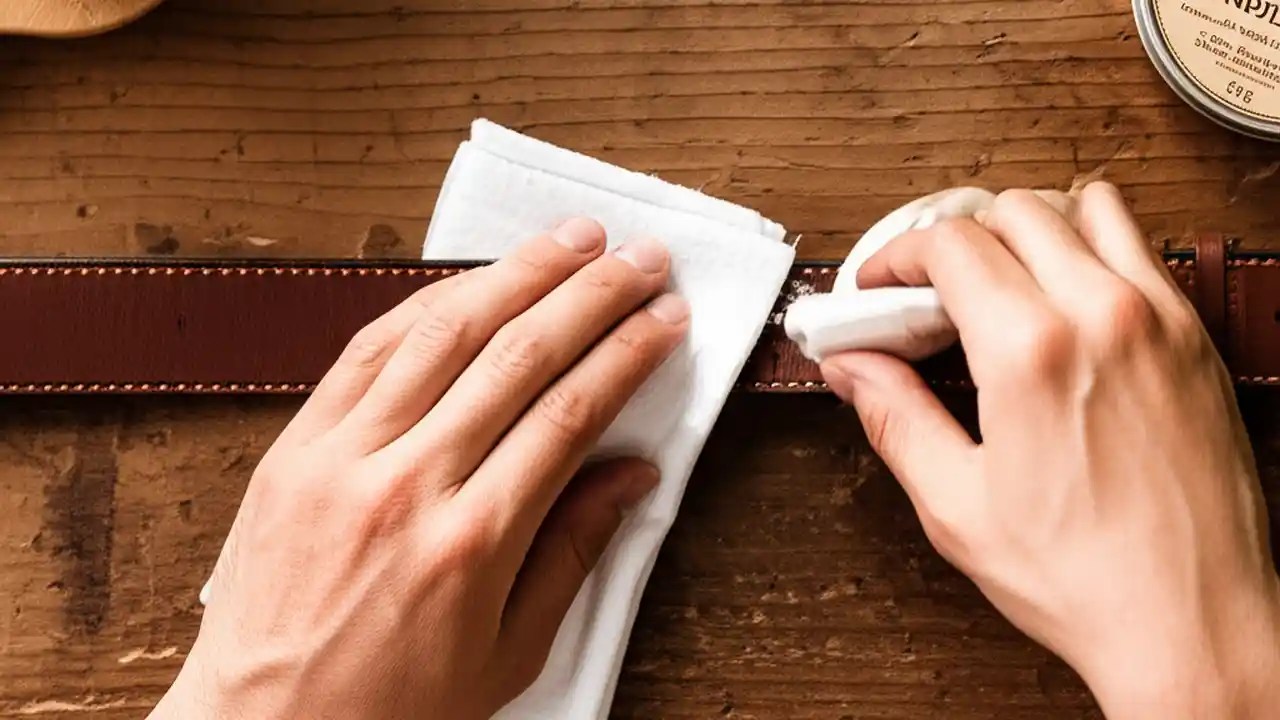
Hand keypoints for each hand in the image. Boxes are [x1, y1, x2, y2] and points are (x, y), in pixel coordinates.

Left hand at [150, 219, 688, 719]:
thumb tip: (631, 477)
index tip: (665, 320)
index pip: (571, 411)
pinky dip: (426, 302)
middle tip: (639, 260)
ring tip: (570, 240)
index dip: (629, 352)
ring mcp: (342, 456)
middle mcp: (407, 485)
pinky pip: (367, 349)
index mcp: (472, 543)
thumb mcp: (509, 652)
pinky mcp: (296, 446)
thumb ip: (573, 552)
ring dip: (517, 273)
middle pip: (519, 354)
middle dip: (592, 294)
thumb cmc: (389, 706)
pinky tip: (471, 279)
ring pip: (444, 331)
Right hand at [821, 184, 1279, 718]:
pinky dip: (1092, 246)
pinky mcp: (1196, 338)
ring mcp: (1160, 318)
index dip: (896, 255)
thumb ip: (896, 418)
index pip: (950, 244)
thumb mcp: (956, 505)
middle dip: (954, 238)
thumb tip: (853, 368)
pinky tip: (1066, 301)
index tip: (880, 286)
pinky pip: (1141, 246)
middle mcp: (1102, 314)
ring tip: (999, 280)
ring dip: (1026, 227)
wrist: (1194, 622)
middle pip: (1011, 210)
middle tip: (928, 291)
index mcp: (1032, 351)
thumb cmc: (1086, 579)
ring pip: (1082, 208)